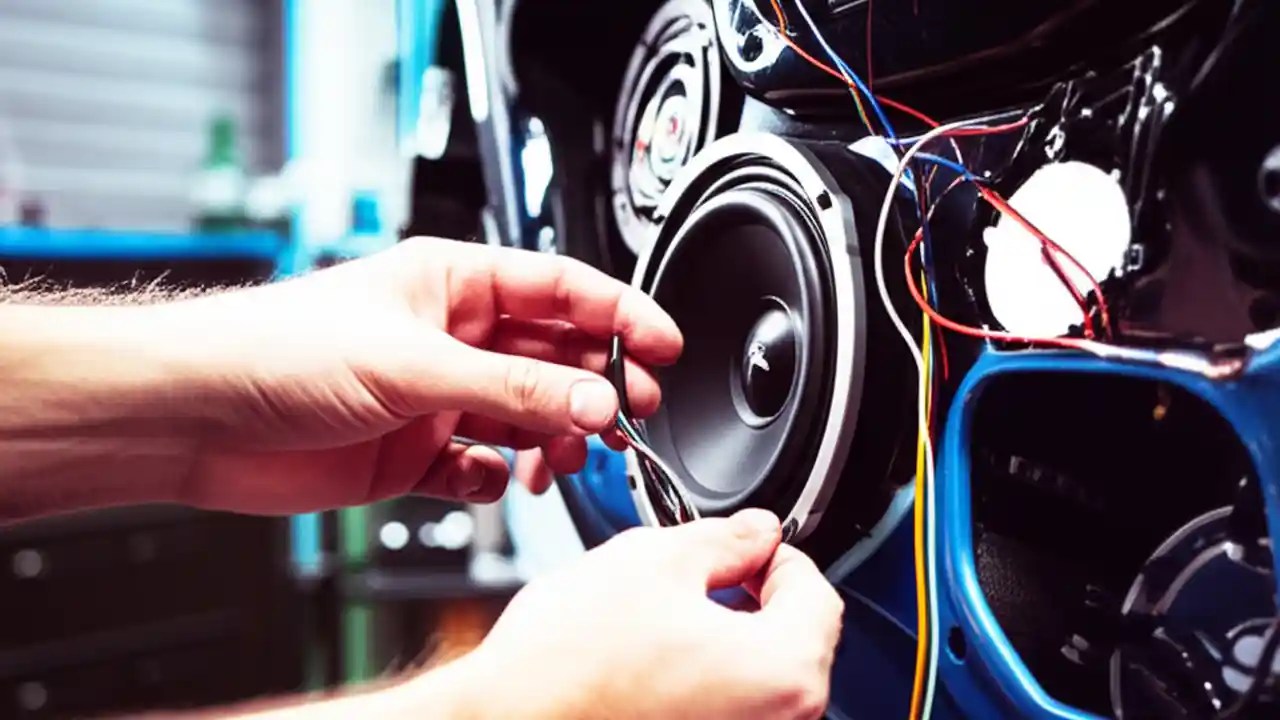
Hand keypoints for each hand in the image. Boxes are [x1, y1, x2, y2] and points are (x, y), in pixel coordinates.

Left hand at [158, 238, 680, 513]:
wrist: (200, 419)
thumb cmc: (280, 351)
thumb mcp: (415, 365)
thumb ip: (515, 390)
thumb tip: (595, 402)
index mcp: (453, 283)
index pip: (561, 289)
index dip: (619, 314)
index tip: (663, 345)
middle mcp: (451, 337)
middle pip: (553, 357)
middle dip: (595, 385)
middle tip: (628, 414)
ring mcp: (435, 396)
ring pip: (525, 415)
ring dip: (552, 437)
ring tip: (566, 457)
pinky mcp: (413, 451)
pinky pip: (480, 466)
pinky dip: (496, 477)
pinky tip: (493, 478)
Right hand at [427, 510, 843, 719]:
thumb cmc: (567, 667)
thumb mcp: (653, 562)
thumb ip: (725, 538)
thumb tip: (756, 532)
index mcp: (785, 674)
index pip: (816, 592)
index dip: (774, 554)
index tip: (741, 547)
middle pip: (792, 641)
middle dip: (750, 599)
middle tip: (695, 577)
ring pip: (756, 680)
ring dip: (724, 643)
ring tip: (659, 621)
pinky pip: (724, 712)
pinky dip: (700, 685)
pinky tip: (649, 665)